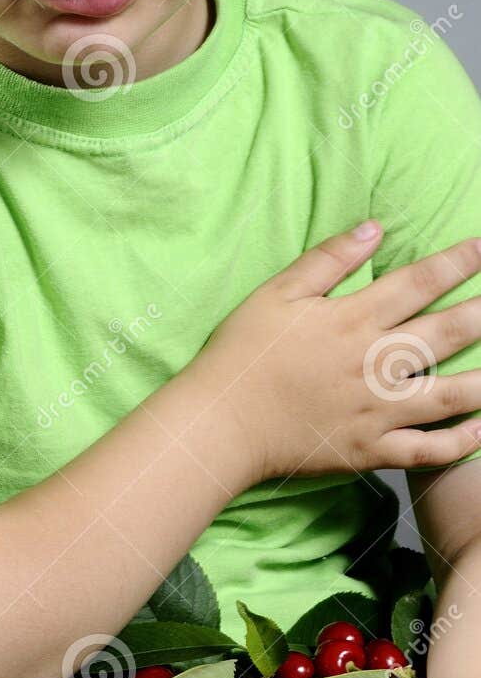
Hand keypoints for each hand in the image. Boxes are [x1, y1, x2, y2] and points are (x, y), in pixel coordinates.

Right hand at [194, 226, 480, 483]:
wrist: (222, 422)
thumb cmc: (242, 353)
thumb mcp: (276, 293)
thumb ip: (328, 259)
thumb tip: (374, 228)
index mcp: (352, 319)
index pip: (419, 282)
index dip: (458, 262)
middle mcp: (375, 363)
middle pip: (449, 333)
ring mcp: (378, 410)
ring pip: (452, 394)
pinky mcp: (371, 449)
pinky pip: (428, 449)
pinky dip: (462, 441)